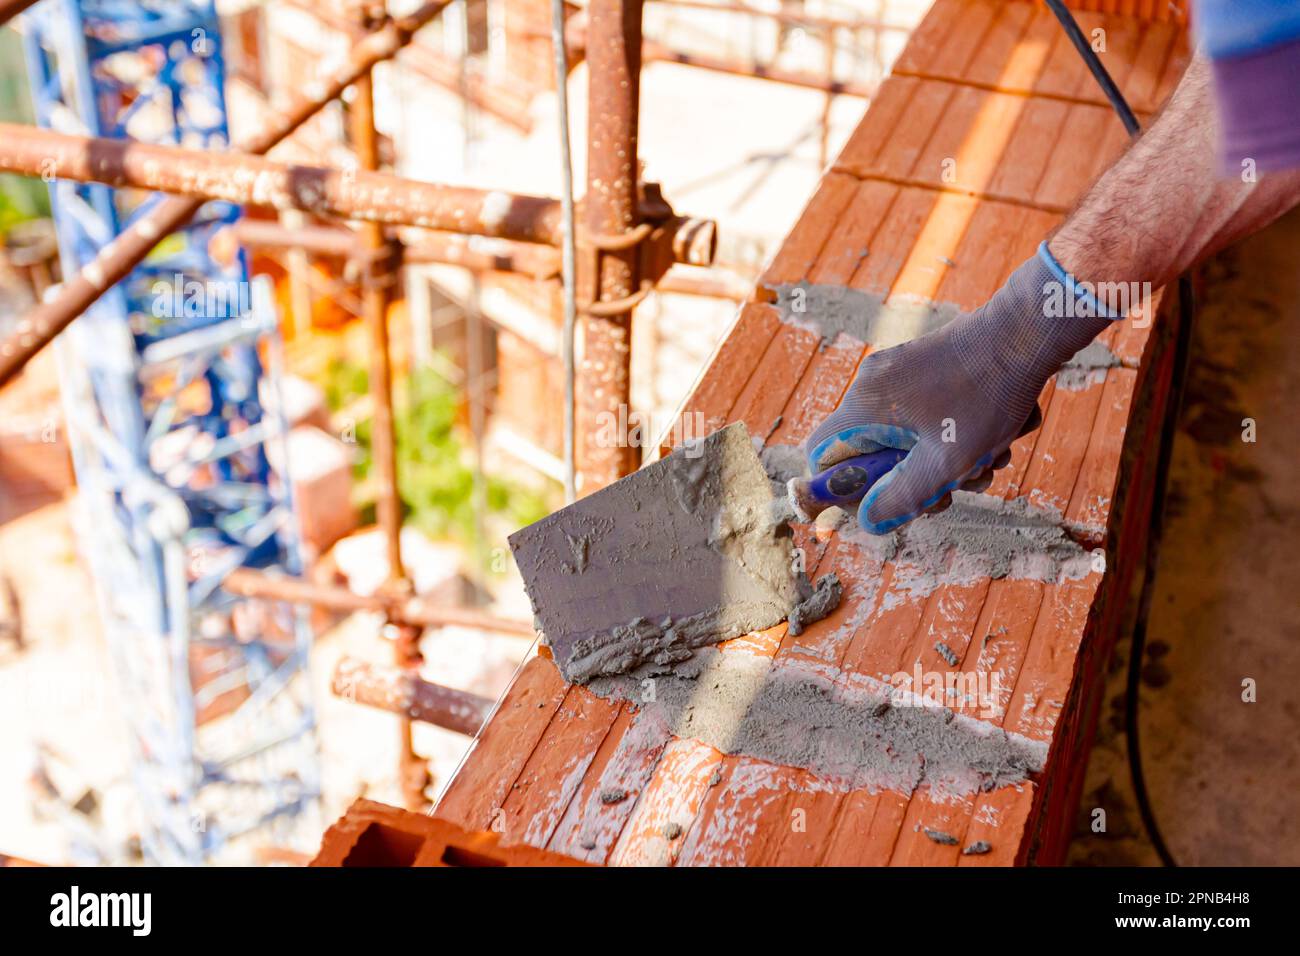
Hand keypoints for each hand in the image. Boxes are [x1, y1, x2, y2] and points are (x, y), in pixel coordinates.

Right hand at [804, 248, 1112, 533]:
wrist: (1026, 331)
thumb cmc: (988, 395)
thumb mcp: (948, 461)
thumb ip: (904, 496)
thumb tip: (868, 522)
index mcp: (865, 406)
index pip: (821, 456)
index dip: (843, 488)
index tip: (883, 501)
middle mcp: (871, 386)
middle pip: (868, 453)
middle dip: (910, 480)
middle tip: (952, 491)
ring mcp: (896, 373)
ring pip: (903, 438)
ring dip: (942, 461)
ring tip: (988, 461)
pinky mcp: (921, 368)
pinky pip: (921, 417)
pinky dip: (952, 436)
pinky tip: (995, 437)